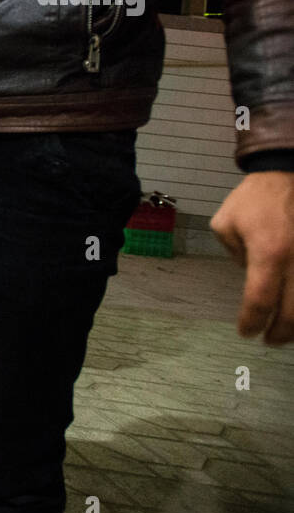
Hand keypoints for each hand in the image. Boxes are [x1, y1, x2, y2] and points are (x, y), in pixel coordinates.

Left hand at [211, 171, 293, 343]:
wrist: (288, 172)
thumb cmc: (256, 197)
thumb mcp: (225, 224)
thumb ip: (234, 255)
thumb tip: (249, 275)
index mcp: (268, 254)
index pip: (259, 301)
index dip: (252, 322)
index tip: (246, 331)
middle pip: (293, 313)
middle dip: (280, 333)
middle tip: (269, 340)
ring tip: (287, 332)